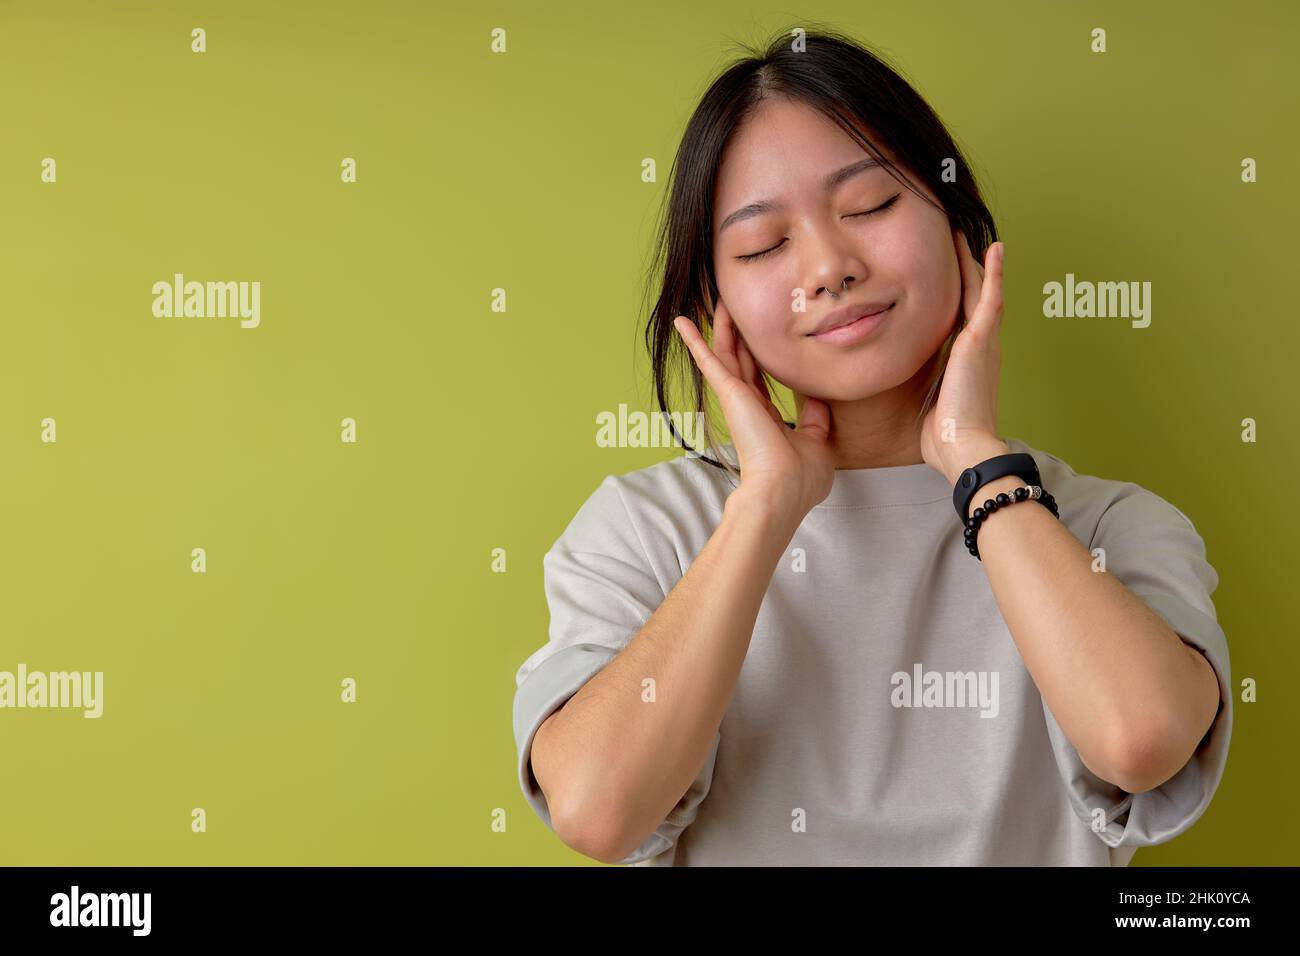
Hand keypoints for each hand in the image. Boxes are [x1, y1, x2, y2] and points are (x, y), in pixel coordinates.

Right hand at [673, 297, 834, 518]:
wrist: (783, 491)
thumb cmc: (799, 478)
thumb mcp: (818, 442)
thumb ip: (816, 418)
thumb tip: (820, 398)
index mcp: (766, 417)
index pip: (759, 378)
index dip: (757, 355)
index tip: (758, 335)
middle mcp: (747, 405)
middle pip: (740, 359)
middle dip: (737, 332)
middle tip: (733, 304)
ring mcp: (736, 399)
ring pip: (726, 352)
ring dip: (721, 326)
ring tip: (717, 299)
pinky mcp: (729, 394)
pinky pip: (710, 360)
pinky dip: (695, 341)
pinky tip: (682, 322)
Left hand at [920, 232, 1011, 483]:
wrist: (964, 449)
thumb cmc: (946, 437)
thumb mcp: (930, 403)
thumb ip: (924, 385)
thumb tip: (905, 384)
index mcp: (969, 361)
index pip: (964, 317)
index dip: (959, 292)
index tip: (949, 273)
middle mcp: (982, 348)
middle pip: (974, 297)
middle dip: (966, 269)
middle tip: (957, 240)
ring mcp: (984, 343)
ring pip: (980, 291)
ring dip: (974, 262)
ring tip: (964, 234)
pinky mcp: (981, 342)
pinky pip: (990, 299)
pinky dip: (993, 273)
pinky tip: (994, 248)